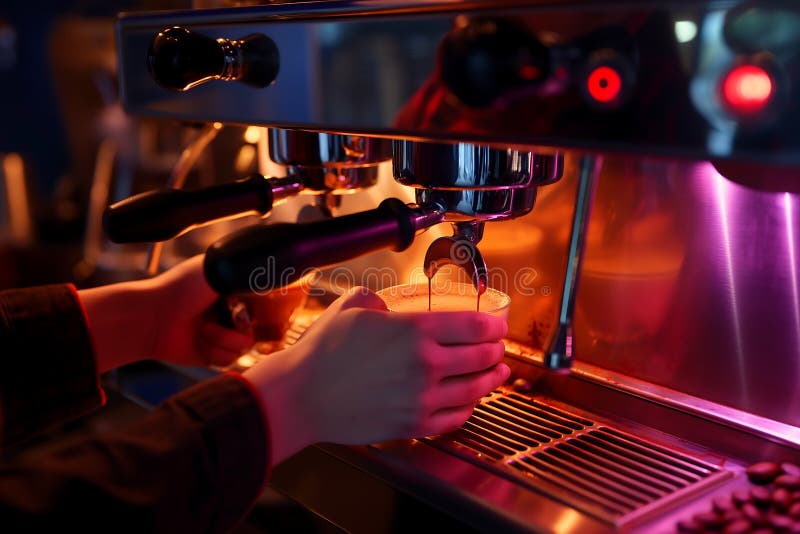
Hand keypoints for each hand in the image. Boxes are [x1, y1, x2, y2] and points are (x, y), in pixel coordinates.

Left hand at [80, 255, 252, 372]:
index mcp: (231, 290)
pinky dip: (215, 352)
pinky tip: (200, 342)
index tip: (251, 306)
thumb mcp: (214, 268)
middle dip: (240, 325)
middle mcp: (229, 313)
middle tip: (224, 316)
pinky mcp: (212, 355)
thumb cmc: (178, 289)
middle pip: (259, 327)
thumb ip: (244, 269)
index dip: (262, 308)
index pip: (262, 303)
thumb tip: (267, 271)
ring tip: (204, 329)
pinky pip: (231, 360)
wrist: (151, 318)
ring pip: (246, 346)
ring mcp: (221, 334)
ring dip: (224, 338)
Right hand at [242, 287, 508, 464]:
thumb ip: (378, 299)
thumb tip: (385, 304)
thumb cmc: (322, 352)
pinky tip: (470, 403)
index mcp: (416, 331)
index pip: (474, 326)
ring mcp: (422, 398)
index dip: (494, 325)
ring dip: (491, 380)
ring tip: (497, 373)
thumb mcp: (353, 306)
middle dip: (496, 350)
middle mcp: (426, 365)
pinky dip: (468, 409)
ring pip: (474, 390)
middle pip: (481, 357)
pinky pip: (453, 419)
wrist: (301, 396)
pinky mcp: (412, 425)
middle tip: (498, 347)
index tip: (498, 325)